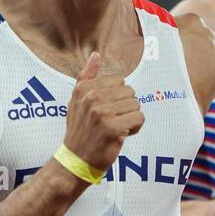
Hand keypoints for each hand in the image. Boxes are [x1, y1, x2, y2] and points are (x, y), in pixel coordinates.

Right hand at [63, 52, 143, 173]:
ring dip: (130, 119)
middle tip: (111, 122)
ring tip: (116, 129)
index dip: (117, 97)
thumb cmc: (79, 131)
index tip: (106, 110)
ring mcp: (102, 113)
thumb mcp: (76, 101)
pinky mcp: (113, 128)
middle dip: (125, 108)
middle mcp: (92, 98)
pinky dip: (135, 128)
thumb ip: (86, 76)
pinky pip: (139, 118)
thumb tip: (95, 55)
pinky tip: (122, 135)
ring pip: (136, 105)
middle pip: (130, 92)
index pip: (119, 81)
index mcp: (84, 88)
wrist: (75, 160)